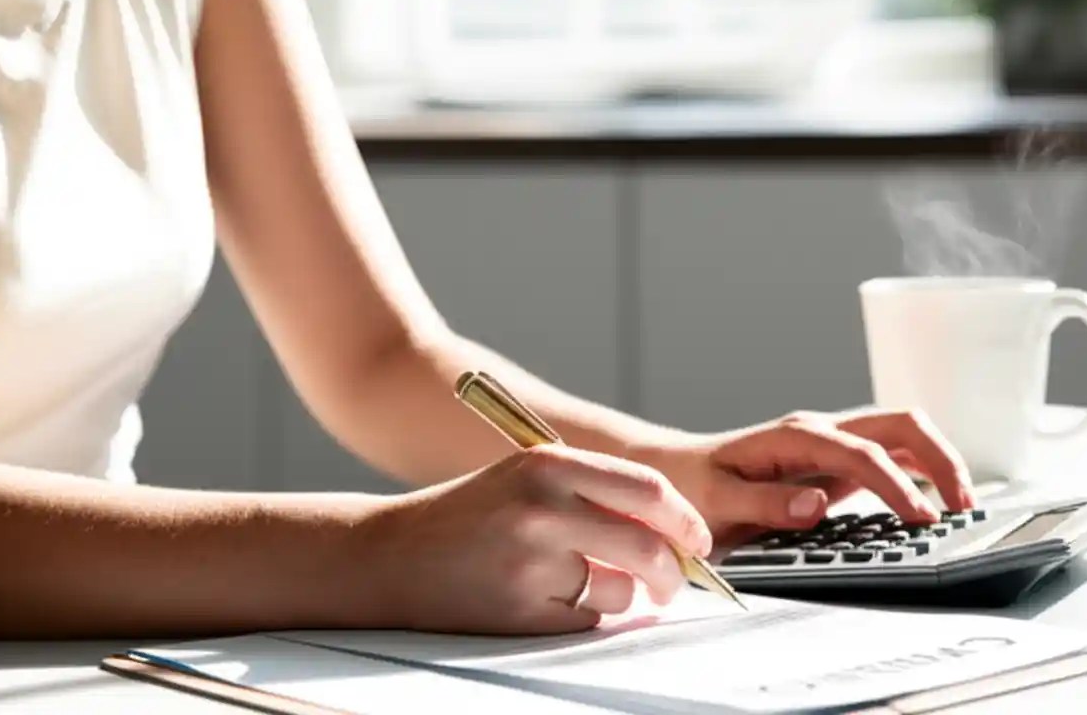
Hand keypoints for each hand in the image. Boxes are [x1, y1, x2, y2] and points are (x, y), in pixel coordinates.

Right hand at [340, 445, 711, 634]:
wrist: (389, 554)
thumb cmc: (468, 515)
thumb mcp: (528, 478)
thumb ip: (595, 494)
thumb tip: (674, 534)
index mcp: (550, 465)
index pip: (649, 491)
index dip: (685, 521)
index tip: (698, 541)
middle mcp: (543, 507)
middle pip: (649, 548)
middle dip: (673, 574)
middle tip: (672, 584)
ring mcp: (532, 561)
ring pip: (621, 591)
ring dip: (617, 596)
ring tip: (573, 582)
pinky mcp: (521, 609)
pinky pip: (585, 620)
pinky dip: (580, 616)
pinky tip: (539, 599)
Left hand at [638, 409, 975, 547]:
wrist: (677, 472)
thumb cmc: (694, 488)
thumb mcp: (717, 501)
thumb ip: (765, 502)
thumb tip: (816, 504)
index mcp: (793, 437)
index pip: (861, 453)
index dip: (897, 485)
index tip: (921, 519)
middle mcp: (820, 430)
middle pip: (900, 424)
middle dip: (941, 458)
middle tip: (963, 506)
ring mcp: (832, 442)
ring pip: (904, 433)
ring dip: (939, 461)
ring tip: (962, 507)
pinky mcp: (838, 460)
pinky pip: (893, 455)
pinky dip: (922, 472)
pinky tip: (934, 503)